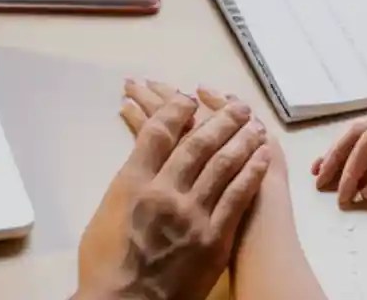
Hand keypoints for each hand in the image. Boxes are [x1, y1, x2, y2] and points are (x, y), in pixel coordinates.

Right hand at [77, 91, 270, 299]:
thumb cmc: (106, 268)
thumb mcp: (104, 216)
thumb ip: (128, 185)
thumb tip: (144, 164)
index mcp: (132, 184)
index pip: (157, 133)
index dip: (174, 110)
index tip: (187, 98)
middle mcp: (164, 192)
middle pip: (196, 143)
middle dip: (218, 119)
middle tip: (234, 105)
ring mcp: (192, 215)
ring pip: (222, 164)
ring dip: (240, 138)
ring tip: (253, 123)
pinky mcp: (213, 238)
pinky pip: (237, 196)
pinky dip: (251, 172)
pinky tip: (262, 156)